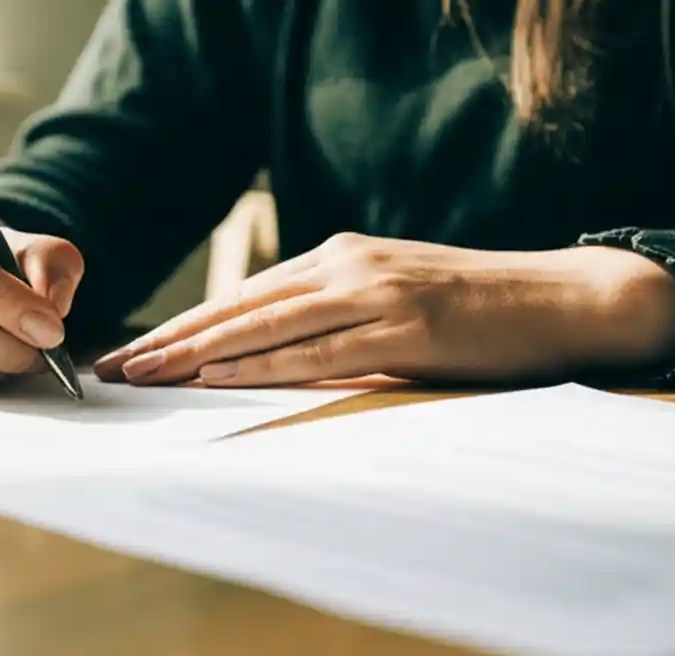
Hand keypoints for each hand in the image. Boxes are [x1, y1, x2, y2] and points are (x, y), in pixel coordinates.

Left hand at [94, 233, 674, 386]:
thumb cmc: (476, 310)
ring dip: (197, 352)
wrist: (559, 299)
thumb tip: (276, 353)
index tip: (138, 348)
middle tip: (115, 364)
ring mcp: (373, 292)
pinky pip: (316, 351)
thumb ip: (336, 318)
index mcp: (340, 257)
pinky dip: (260, 365)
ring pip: (264, 326)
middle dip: (170, 338)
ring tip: (144, 373)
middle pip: (239, 307)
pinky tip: (216, 378)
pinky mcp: (401, 327)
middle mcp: (346, 266)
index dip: (186, 324)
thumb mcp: (393, 300)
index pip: (244, 295)